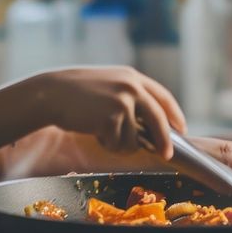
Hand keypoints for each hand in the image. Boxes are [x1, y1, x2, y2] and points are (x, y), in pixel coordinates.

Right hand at [32, 66, 185, 159]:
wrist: (51, 93)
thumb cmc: (77, 93)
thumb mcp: (108, 85)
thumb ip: (129, 98)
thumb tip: (150, 127)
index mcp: (132, 77)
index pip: (163, 97)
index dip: (174, 114)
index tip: (180, 129)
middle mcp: (131, 87)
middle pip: (158, 119)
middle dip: (163, 141)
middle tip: (165, 155)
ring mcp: (122, 101)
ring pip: (134, 137)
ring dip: (120, 143)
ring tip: (101, 131)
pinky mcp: (111, 117)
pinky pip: (117, 143)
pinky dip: (106, 144)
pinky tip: (93, 131)